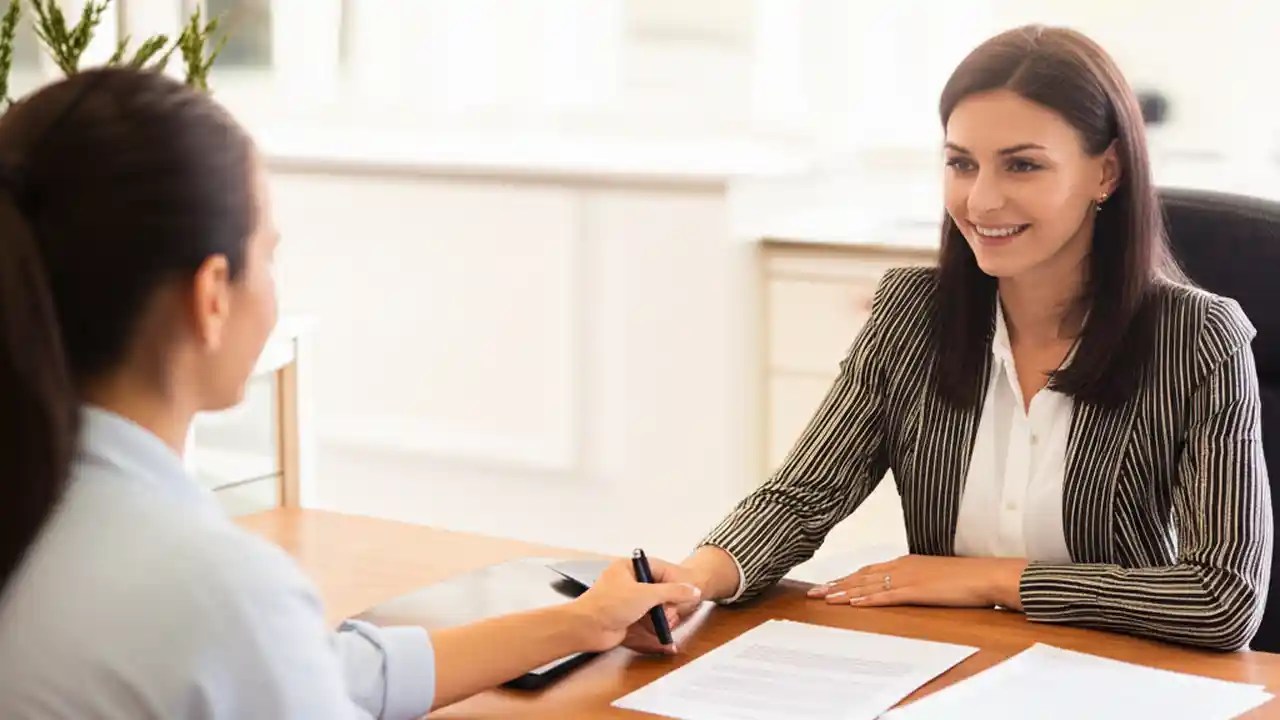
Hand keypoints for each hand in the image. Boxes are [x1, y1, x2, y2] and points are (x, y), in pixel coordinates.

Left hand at [617, 559, 708, 654]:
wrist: (586, 628)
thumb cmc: (609, 604)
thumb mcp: (646, 594)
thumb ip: (673, 592)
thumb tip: (693, 590)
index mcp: (629, 568)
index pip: (659, 570)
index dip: (674, 582)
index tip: (686, 594)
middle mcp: (628, 583)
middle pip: (659, 592)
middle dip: (668, 605)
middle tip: (669, 614)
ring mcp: (627, 602)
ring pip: (654, 610)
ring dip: (663, 621)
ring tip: (666, 628)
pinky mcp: (626, 619)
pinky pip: (646, 624)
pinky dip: (656, 633)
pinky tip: (666, 642)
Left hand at [804, 555, 1026, 609]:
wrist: (986, 575)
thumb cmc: (965, 577)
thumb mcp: (935, 576)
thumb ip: (917, 580)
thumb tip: (905, 588)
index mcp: (905, 563)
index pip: (868, 571)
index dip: (846, 578)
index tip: (828, 585)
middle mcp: (901, 567)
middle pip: (861, 576)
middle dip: (836, 585)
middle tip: (813, 593)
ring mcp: (908, 578)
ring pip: (868, 585)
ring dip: (844, 592)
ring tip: (824, 599)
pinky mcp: (916, 591)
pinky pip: (886, 596)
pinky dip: (867, 599)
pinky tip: (853, 604)